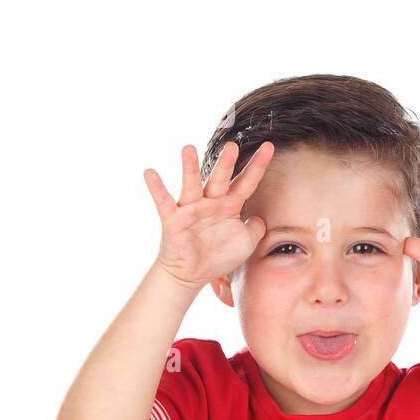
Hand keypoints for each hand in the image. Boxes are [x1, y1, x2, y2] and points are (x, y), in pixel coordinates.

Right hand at [143, 140, 275, 289]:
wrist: (192, 274)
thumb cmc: (218, 255)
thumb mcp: (246, 243)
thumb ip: (257, 228)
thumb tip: (262, 217)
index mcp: (230, 205)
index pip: (247, 182)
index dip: (258, 165)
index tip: (269, 146)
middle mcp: (211, 202)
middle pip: (220, 179)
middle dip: (226, 163)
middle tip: (232, 145)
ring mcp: (191, 209)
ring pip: (192, 184)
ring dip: (190, 168)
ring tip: (188, 149)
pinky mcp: (173, 219)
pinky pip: (164, 202)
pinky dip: (156, 188)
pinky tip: (150, 172)